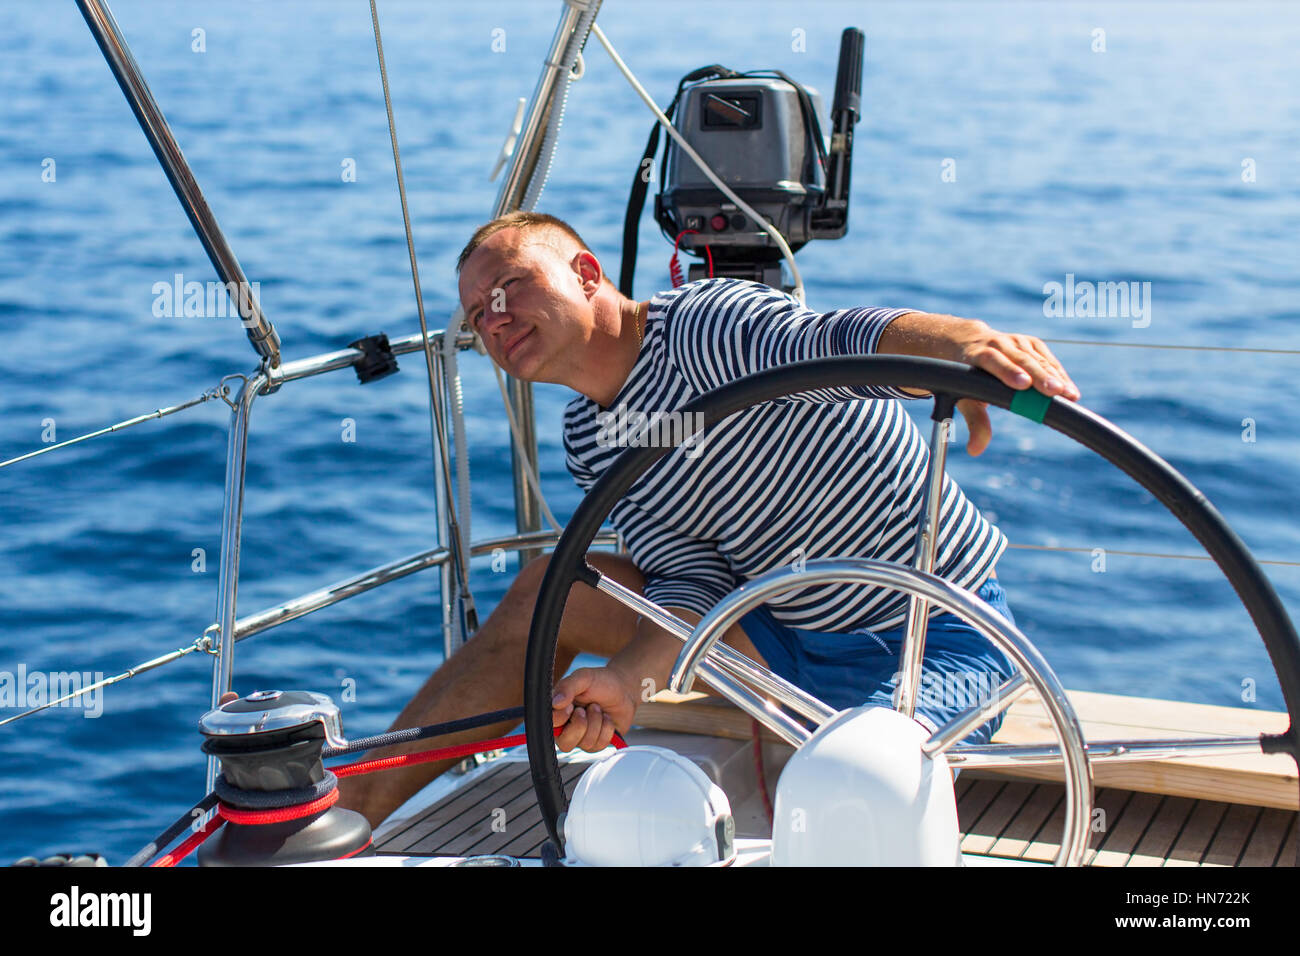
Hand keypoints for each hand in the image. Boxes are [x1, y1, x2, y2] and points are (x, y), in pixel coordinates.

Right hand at [551, 665, 636, 752]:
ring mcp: (581, 738)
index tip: (572, 706)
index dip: (562, 717)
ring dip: (597, 722)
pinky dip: (607, 729)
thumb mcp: (583, 677)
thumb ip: (567, 687)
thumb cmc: (600, 682)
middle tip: (590, 707)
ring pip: (586, 743)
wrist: (623, 689)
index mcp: (557, 711)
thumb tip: (555, 703)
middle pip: (565, 743)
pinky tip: (606, 718)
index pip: (551, 725)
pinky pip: (600, 745)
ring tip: (599, 709)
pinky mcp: (596, 744)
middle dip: (582, 723)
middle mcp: (566, 728)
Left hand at [952, 323, 1080, 456]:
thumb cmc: (967, 375)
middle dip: (1039, 376)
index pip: (993, 361)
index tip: (1024, 385)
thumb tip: (975, 450)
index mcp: (978, 355)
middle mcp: (999, 344)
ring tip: (1070, 394)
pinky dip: (1059, 375)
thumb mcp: (965, 396)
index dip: (1008, 372)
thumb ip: (974, 421)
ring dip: (1055, 377)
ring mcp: (1017, 341)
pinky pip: (1048, 360)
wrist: (969, 342)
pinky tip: (1069, 391)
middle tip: (1055, 391)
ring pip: (1038, 360)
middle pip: (1021, 360)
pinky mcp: (1032, 343)